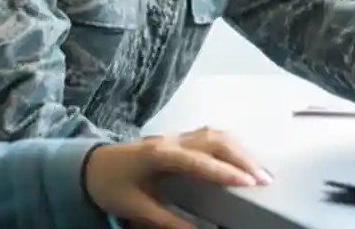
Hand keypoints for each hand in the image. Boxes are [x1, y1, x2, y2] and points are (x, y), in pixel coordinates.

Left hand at [84, 128, 271, 228]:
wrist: (90, 165)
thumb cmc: (111, 185)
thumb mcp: (135, 208)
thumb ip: (167, 220)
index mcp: (159, 155)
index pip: (200, 161)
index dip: (226, 172)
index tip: (249, 182)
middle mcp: (171, 140)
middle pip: (214, 141)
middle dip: (242, 158)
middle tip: (264, 178)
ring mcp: (175, 136)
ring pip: (215, 134)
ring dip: (240, 149)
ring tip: (260, 170)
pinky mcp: (178, 138)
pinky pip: (210, 135)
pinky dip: (230, 145)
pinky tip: (242, 157)